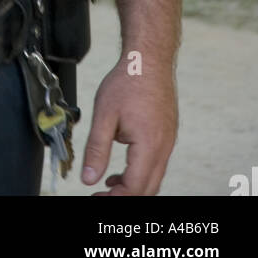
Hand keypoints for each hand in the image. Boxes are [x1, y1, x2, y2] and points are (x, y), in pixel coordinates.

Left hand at [81, 58, 177, 195]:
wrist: (149, 59)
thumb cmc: (128, 81)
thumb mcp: (104, 115)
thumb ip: (96, 149)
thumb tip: (89, 178)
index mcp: (149, 145)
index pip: (134, 188)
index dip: (115, 198)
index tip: (96, 197)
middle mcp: (163, 148)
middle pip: (148, 189)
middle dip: (124, 197)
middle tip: (101, 196)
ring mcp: (168, 142)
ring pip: (154, 178)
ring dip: (133, 186)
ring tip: (109, 185)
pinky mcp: (167, 135)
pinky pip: (156, 164)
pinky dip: (140, 173)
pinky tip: (122, 168)